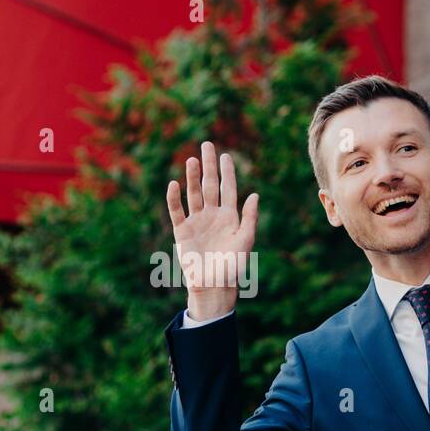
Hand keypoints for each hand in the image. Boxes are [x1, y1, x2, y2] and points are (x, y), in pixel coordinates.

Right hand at [165, 140, 258, 319]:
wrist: (215, 285)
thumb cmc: (233, 266)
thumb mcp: (246, 241)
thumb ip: (250, 218)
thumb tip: (255, 194)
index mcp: (230, 218)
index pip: (228, 189)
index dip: (227, 173)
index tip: (226, 156)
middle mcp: (212, 216)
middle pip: (209, 186)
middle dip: (209, 166)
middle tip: (207, 145)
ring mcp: (196, 222)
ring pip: (194, 194)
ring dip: (193, 177)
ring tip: (193, 160)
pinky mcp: (182, 231)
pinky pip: (177, 211)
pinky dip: (175, 198)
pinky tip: (175, 183)